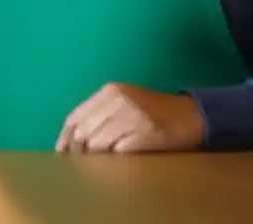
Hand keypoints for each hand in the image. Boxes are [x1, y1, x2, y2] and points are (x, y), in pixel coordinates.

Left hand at [56, 83, 204, 153]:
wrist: (190, 114)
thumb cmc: (152, 111)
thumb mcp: (123, 102)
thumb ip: (98, 114)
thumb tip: (70, 139)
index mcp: (109, 91)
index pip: (75, 117)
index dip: (65, 138)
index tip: (62, 153)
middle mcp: (119, 100)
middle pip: (83, 132)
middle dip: (80, 150)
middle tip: (82, 162)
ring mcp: (133, 116)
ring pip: (98, 144)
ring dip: (98, 157)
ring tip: (103, 162)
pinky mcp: (147, 132)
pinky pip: (119, 151)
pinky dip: (116, 158)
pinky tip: (120, 160)